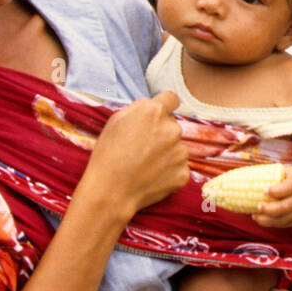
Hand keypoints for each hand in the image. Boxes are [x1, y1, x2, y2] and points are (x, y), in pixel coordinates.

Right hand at [80, 91, 187, 221]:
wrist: (110, 191)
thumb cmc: (108, 155)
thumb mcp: (115, 121)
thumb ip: (139, 108)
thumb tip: (154, 105)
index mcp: (154, 112)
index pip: (171, 98)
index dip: (164, 106)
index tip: (159, 115)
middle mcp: (172, 129)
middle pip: (172, 125)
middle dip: (161, 133)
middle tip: (141, 148)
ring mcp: (180, 152)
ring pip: (177, 147)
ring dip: (166, 152)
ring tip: (144, 164)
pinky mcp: (183, 173)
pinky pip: (178, 167)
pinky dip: (168, 171)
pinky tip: (151, 176)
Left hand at [253, 166, 291, 228]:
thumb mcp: (290, 172)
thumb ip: (274, 172)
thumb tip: (249, 173)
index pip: (288, 188)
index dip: (276, 191)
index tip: (264, 191)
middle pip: (286, 207)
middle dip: (271, 209)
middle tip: (258, 206)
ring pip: (284, 219)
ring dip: (268, 220)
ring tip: (255, 216)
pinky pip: (284, 224)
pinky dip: (271, 224)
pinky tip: (260, 220)